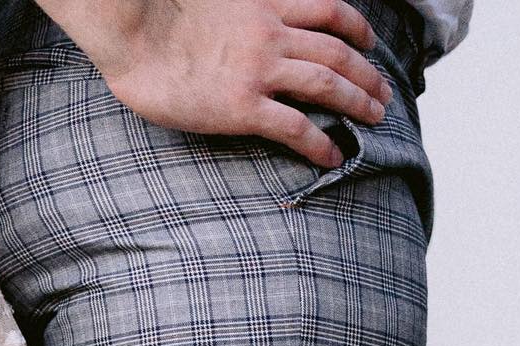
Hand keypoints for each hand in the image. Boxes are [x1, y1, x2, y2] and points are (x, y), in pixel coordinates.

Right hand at [48, 0, 392, 167]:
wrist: (135, 32)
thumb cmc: (158, 20)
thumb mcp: (213, 1)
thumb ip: (238, 12)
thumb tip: (240, 29)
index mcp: (265, 5)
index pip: (328, 10)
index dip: (356, 28)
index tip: (369, 43)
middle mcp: (271, 34)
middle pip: (338, 51)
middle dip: (368, 74)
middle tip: (384, 94)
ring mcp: (259, 70)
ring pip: (327, 84)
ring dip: (357, 102)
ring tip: (374, 119)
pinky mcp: (243, 106)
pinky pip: (295, 126)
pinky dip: (320, 143)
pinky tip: (334, 156)